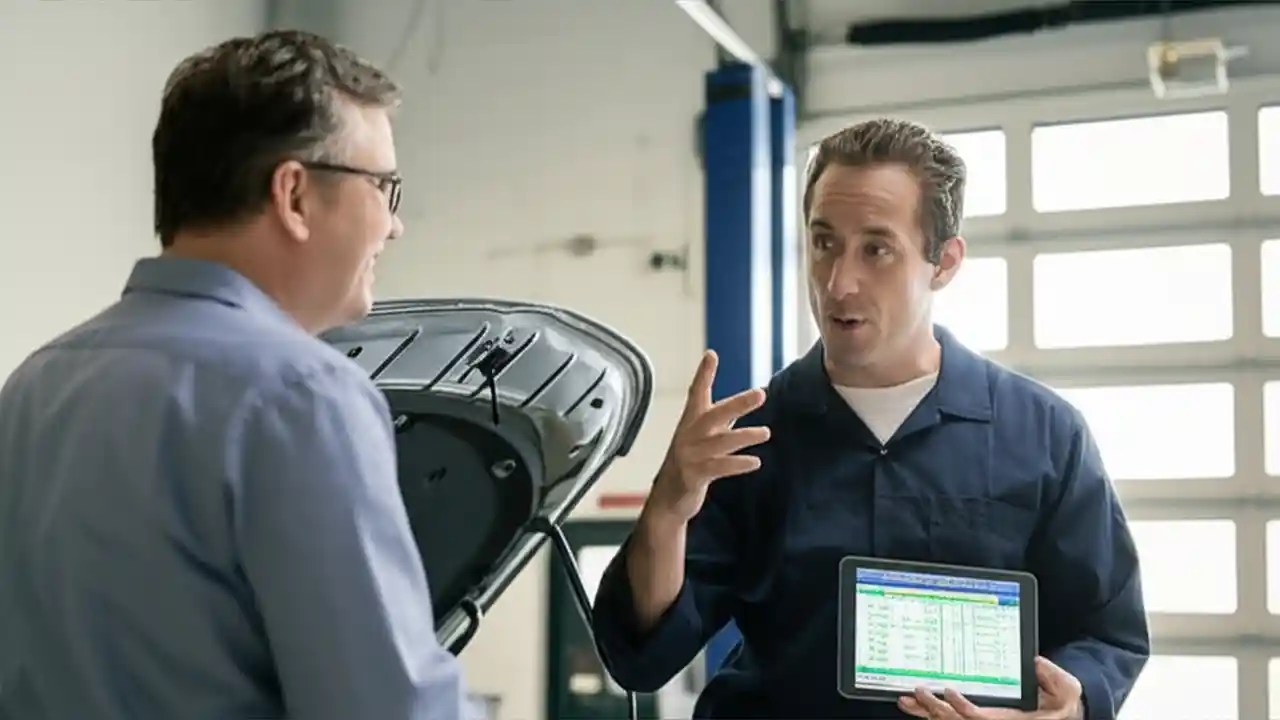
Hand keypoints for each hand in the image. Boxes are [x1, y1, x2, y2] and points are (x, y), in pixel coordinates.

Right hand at [649, 350, 769, 522]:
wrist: (668, 499)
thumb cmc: (691, 462)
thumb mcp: (703, 436)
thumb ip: (722, 417)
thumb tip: (748, 397)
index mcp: (690, 422)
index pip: (696, 393)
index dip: (704, 374)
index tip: (711, 355)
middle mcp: (687, 435)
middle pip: (713, 414)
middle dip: (737, 404)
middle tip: (760, 393)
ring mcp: (688, 456)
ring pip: (719, 442)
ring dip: (744, 436)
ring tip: (766, 432)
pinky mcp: (692, 477)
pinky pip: (718, 468)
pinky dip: (737, 464)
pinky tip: (755, 462)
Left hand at [898, 657, 1082, 719]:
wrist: (1059, 714)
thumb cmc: (1060, 703)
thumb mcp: (1067, 690)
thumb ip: (1054, 678)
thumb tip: (1037, 663)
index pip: (981, 718)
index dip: (962, 707)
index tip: (948, 691)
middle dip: (935, 709)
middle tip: (918, 692)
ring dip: (926, 712)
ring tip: (906, 699)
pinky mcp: (973, 718)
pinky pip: (948, 719)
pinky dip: (929, 713)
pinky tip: (914, 705)